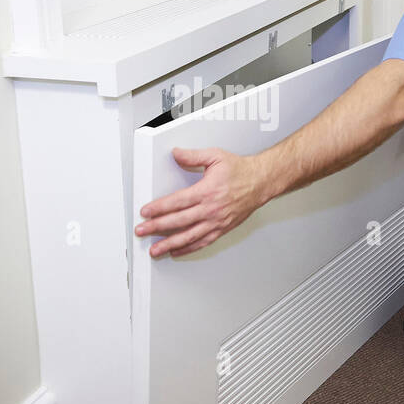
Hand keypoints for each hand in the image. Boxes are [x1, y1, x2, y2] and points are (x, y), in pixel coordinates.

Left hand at [134, 147, 269, 257]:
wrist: (261, 182)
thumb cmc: (240, 170)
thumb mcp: (215, 156)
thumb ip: (193, 156)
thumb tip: (176, 153)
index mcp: (207, 191)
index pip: (177, 202)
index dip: (159, 208)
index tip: (146, 212)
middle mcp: (211, 209)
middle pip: (179, 221)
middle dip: (157, 227)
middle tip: (142, 231)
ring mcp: (216, 221)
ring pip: (189, 236)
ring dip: (170, 244)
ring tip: (155, 249)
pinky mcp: (222, 229)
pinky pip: (203, 242)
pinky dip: (188, 248)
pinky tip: (177, 250)